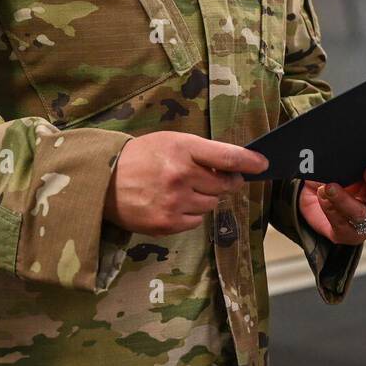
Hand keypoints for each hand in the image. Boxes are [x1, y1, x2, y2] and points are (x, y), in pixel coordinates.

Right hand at [105, 132, 267, 236]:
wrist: (103, 180)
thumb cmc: (141, 157)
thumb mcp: (171, 142)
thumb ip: (202, 152)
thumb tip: (235, 165)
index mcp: (183, 148)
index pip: (228, 157)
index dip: (250, 162)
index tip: (262, 164)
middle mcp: (180, 175)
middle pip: (224, 185)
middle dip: (224, 182)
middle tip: (209, 178)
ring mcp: (174, 202)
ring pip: (212, 205)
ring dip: (205, 198)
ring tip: (182, 189)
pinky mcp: (167, 224)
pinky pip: (196, 222)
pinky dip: (191, 214)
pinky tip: (172, 203)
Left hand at [298, 160, 365, 244]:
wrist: (315, 198)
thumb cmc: (335, 176)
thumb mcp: (342, 164)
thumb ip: (348, 161)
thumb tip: (344, 155)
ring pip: (360, 213)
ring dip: (344, 199)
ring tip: (330, 187)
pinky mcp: (350, 234)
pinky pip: (341, 223)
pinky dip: (330, 208)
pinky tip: (322, 197)